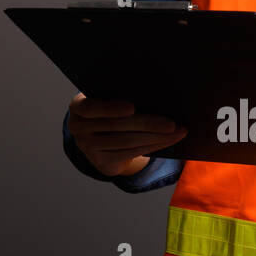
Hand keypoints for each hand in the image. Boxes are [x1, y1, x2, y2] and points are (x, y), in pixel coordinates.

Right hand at [67, 92, 186, 176]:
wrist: (98, 138)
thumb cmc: (108, 110)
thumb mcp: (105, 99)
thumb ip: (118, 95)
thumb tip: (155, 92)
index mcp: (77, 106)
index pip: (91, 108)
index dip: (111, 108)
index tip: (132, 108)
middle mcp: (78, 128)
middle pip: (116, 126)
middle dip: (147, 124)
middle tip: (171, 123)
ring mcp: (88, 148)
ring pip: (128, 141)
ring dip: (156, 137)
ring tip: (177, 131)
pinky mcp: (102, 162)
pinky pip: (132, 153)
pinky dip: (154, 146)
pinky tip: (169, 140)